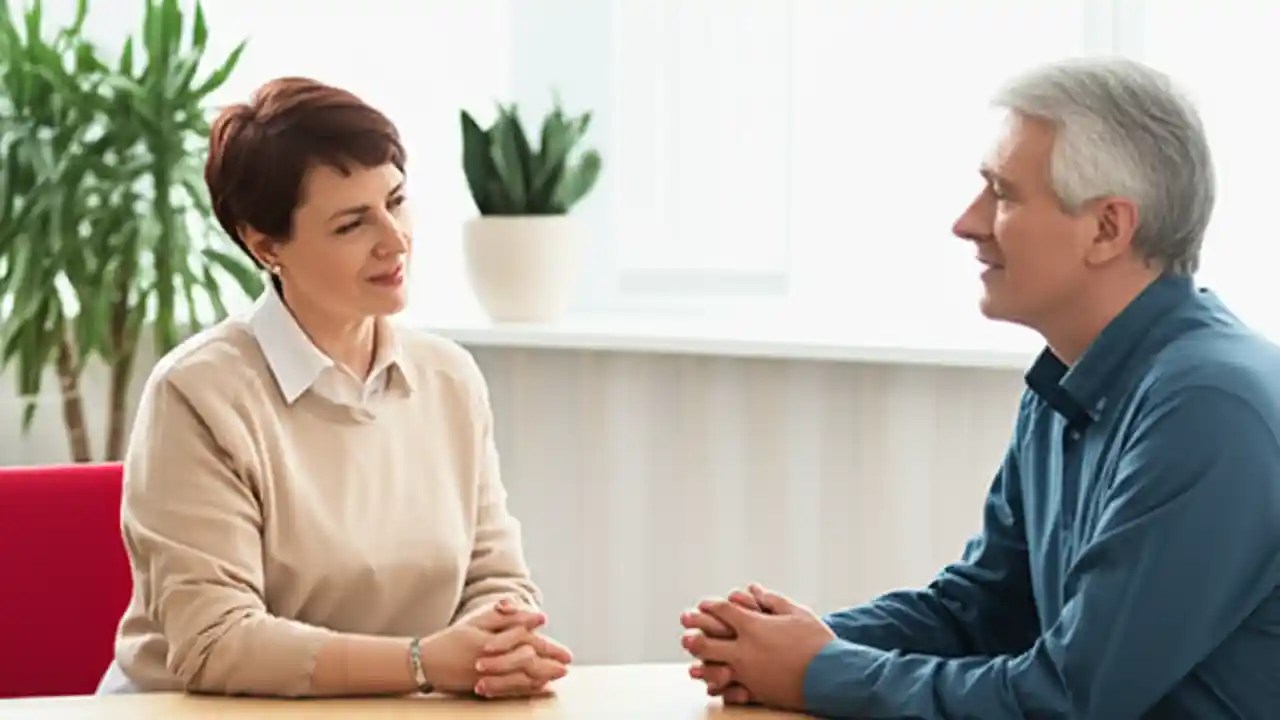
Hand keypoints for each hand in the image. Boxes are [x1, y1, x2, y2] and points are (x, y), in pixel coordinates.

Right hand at [422, 599, 568, 696]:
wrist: (426, 663)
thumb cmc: (452, 639)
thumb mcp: (477, 622)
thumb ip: (504, 617)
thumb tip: (535, 617)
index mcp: (491, 640)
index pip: (523, 637)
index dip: (543, 638)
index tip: (560, 641)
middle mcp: (492, 659)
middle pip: (527, 658)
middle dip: (549, 658)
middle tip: (567, 660)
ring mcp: (489, 676)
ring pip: (522, 676)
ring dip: (543, 674)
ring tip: (559, 673)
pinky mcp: (485, 688)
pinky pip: (511, 690)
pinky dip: (528, 687)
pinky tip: (541, 686)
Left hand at [682, 585, 834, 712]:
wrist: (832, 675)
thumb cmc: (817, 641)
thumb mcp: (797, 613)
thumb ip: (771, 600)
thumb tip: (753, 590)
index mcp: (754, 627)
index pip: (722, 611)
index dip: (709, 605)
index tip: (703, 604)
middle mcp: (745, 650)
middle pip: (707, 641)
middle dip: (693, 633)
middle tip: (685, 628)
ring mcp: (748, 673)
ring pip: (713, 668)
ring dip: (700, 664)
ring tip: (692, 663)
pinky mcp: (756, 691)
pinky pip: (730, 691)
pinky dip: (719, 689)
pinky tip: (712, 687)